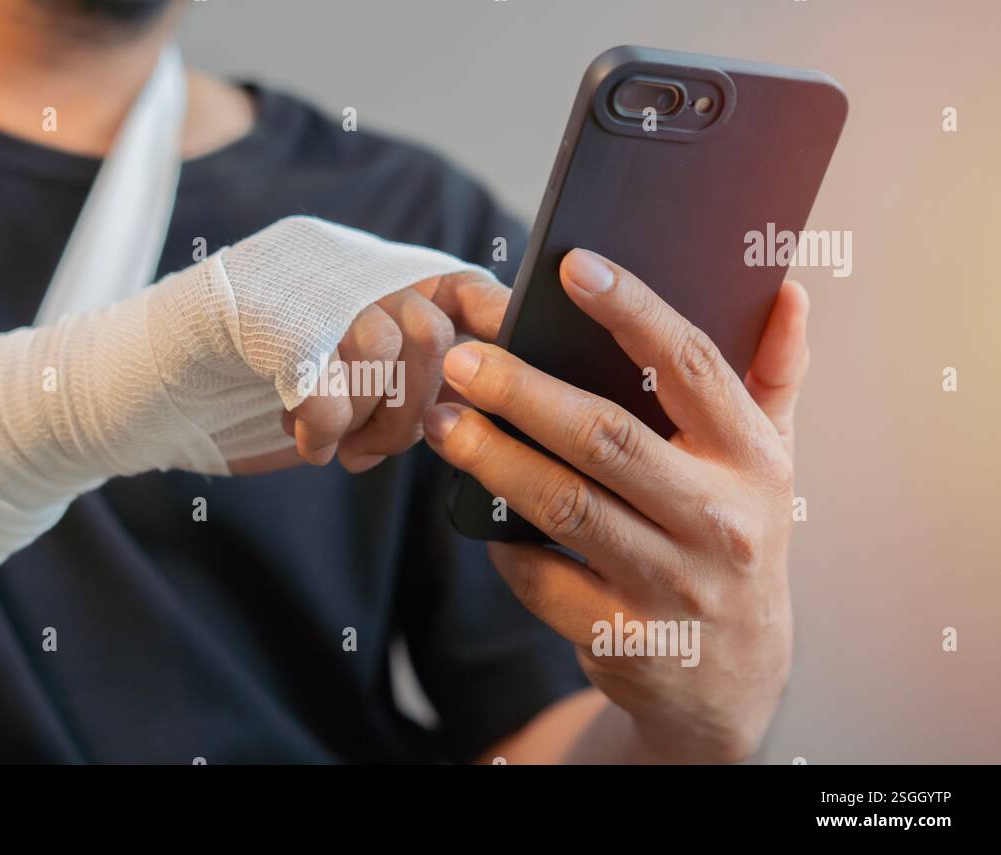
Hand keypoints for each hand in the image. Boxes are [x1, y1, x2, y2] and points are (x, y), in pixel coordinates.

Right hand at [229, 270, 510, 474]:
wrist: (150, 386)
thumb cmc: (248, 392)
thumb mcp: (340, 377)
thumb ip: (401, 376)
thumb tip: (470, 404)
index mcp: (370, 274)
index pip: (463, 287)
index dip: (493, 329)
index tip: (499, 377)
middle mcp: (343, 266)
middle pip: (431, 330)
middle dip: (415, 409)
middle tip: (374, 447)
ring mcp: (300, 281)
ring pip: (385, 349)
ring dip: (367, 422)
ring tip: (334, 444)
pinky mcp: (258, 313)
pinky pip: (324, 379)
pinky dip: (324, 427)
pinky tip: (305, 440)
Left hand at [423, 248, 808, 761]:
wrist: (733, 679)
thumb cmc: (736, 539)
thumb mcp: (769, 462)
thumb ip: (775, 375)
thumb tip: (787, 287)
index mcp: (753, 459)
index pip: (690, 367)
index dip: (632, 310)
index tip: (572, 267)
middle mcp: (719, 519)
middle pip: (606, 437)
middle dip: (523, 391)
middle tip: (460, 358)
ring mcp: (671, 583)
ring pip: (563, 506)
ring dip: (492, 459)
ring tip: (441, 421)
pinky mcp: (622, 636)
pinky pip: (542, 579)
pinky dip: (503, 545)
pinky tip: (474, 513)